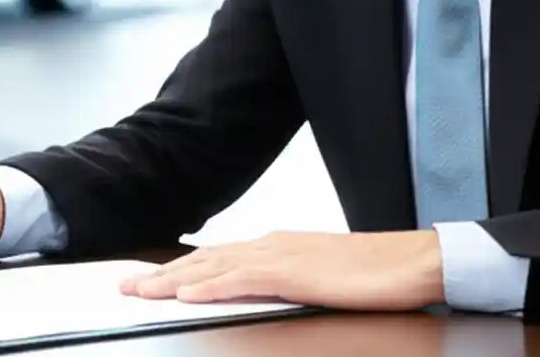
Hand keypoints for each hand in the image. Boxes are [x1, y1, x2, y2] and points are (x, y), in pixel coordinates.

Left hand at [119, 231, 444, 310]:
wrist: (414, 262)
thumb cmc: (376, 274)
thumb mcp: (320, 279)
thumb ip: (287, 284)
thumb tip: (262, 295)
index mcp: (276, 247)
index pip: (216, 258)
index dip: (180, 269)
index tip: (149, 279)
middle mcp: (271, 245)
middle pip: (203, 260)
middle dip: (161, 275)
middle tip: (125, 287)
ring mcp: (280, 256)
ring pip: (212, 267)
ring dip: (171, 280)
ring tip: (139, 291)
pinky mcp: (294, 273)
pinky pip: (242, 281)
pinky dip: (210, 286)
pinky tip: (186, 295)